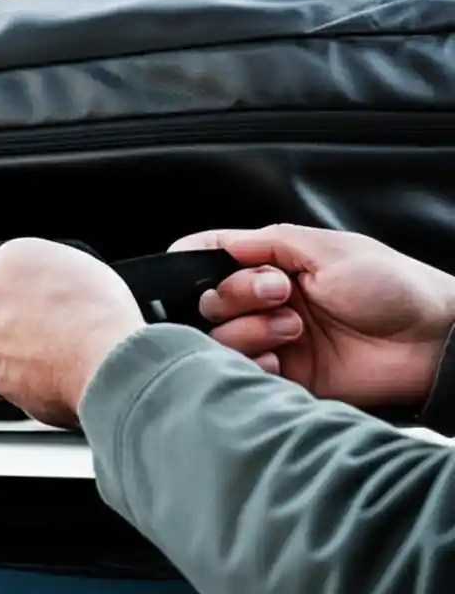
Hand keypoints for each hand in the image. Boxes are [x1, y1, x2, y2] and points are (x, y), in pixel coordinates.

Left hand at [0, 239, 145, 426]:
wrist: (110, 366)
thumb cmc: (86, 309)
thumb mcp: (48, 254)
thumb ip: (16, 263)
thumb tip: (10, 275)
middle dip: (13, 312)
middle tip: (54, 308)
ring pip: (10, 349)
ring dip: (36, 342)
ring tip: (75, 335)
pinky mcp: (21, 397)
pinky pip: (31, 379)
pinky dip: (50, 371)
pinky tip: (77, 361)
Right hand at [170, 224, 454, 407]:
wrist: (431, 341)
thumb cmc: (394, 287)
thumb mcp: (330, 250)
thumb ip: (270, 244)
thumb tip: (221, 243)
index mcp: (276, 264)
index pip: (215, 256)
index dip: (194, 259)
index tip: (188, 263)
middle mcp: (269, 301)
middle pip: (212, 300)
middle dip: (238, 295)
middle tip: (280, 294)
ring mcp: (276, 338)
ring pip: (222, 337)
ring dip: (250, 331)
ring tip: (293, 329)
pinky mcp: (287, 375)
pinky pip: (245, 372)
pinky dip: (255, 364)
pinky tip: (283, 358)